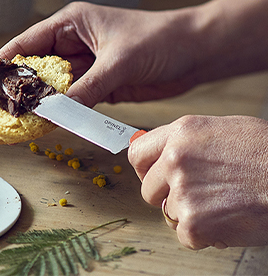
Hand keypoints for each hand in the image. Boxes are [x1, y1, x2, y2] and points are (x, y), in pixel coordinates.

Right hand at [0, 2, 200, 106]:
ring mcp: (82, 66)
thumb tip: (53, 114)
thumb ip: (84, 89)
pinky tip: (43, 127)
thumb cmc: (160, 40)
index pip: (23, 45)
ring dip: (33, 105)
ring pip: (48, 88)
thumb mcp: (119, 62)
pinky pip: (68, 102)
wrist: (197, 52)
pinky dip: (57, 114)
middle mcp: (70, 44)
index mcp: (69, 24)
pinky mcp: (95, 86)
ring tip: (10, 124)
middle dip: (11, 89)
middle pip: (30, 68)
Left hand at [128, 115, 267, 248]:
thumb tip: (164, 153)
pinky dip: (205, 235)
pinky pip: (186, 235)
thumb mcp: (224, 130)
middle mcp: (176, 160)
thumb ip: (188, 142)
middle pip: (149, 189)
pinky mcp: (194, 223)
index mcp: (181, 133)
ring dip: (193, 215)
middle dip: (169, 196)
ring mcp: (183, 192)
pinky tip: (228, 219)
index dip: (146, 170)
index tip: (155, 177)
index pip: (137, 154)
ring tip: (224, 203)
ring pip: (170, 213)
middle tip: (199, 196)